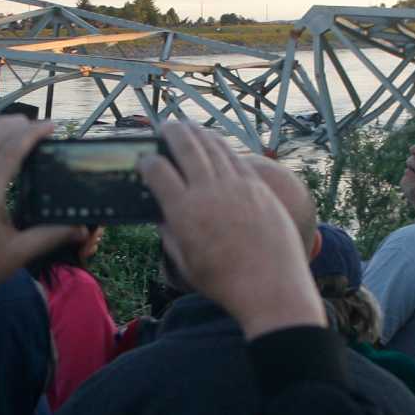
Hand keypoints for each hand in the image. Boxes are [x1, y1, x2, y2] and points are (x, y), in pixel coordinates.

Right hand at [141, 124, 325, 339]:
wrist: (271, 287)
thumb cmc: (225, 283)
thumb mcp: (186, 264)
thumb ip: (170, 236)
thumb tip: (162, 216)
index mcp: (184, 211)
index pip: (158, 172)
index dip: (147, 162)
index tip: (144, 160)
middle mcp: (208, 192)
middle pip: (186, 147)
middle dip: (171, 132)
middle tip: (164, 127)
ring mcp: (236, 186)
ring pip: (212, 146)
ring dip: (196, 132)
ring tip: (187, 127)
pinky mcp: (258, 187)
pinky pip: (235, 157)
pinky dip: (221, 145)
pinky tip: (215, 142)